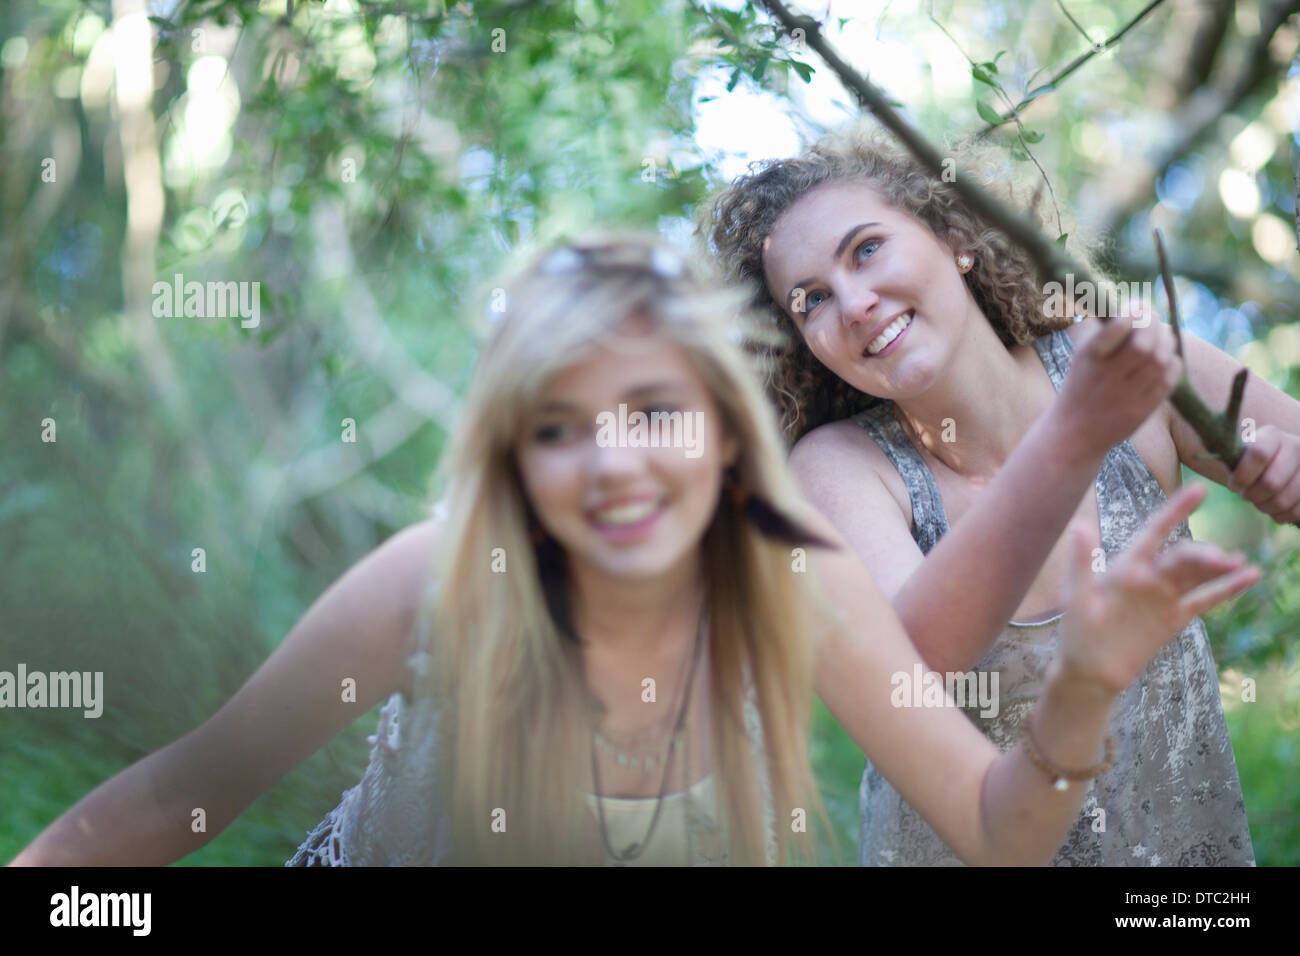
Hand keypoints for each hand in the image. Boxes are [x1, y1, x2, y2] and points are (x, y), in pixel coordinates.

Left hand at [1053, 483, 1259, 696]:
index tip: (1200, 489)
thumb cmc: (1076, 634)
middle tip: (1221, 559)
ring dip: (1218, 568)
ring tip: (1239, 562)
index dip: (1176, 510)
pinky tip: (1250, 576)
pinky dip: (1228, 589)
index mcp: (1125, 567)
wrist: (1090, 673)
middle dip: (1202, 554)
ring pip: (1197, 575)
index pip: (1155, 532)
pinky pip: (1205, 599)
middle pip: (1182, 558)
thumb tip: (1078, 525)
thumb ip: (1081, 563)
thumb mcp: (1077, 598)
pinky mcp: (1175, 618)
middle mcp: (1148, 577)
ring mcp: (1164, 597)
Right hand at [1055, 309, 1181, 457]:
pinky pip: (1168, 380)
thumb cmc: (1080, 388)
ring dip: (1166, 341)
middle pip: (1144, 344)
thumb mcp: (1081, 359)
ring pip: (1160, 359)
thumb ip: (1105, 335)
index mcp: (1088, 359)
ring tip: (1162, 336)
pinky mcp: (1142, 410)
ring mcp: (1126, 395)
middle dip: (1154, 324)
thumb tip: (1136, 306)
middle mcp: (1107, 377)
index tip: (1137, 305)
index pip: (1118, 328)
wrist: (1074, 433)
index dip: (1134, 312)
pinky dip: (1173, 363)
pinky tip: (1167, 358)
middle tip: (1153, 317)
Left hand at [1226, 424, 1299, 524]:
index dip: (1243, 475)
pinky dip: (1281, 515)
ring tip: (1260, 501)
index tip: (1234, 485)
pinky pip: (1297, 511)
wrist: (1284, 469)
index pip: (1257, 453)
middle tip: (1246, 495)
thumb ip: (1227, 456)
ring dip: (1266, 507)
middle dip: (1253, 495)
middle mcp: (1296, 446)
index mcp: (1272, 435)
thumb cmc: (1248, 465)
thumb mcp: (1237, 455)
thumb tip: (1194, 444)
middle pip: (1271, 482)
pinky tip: (1275, 508)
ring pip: (1284, 499)